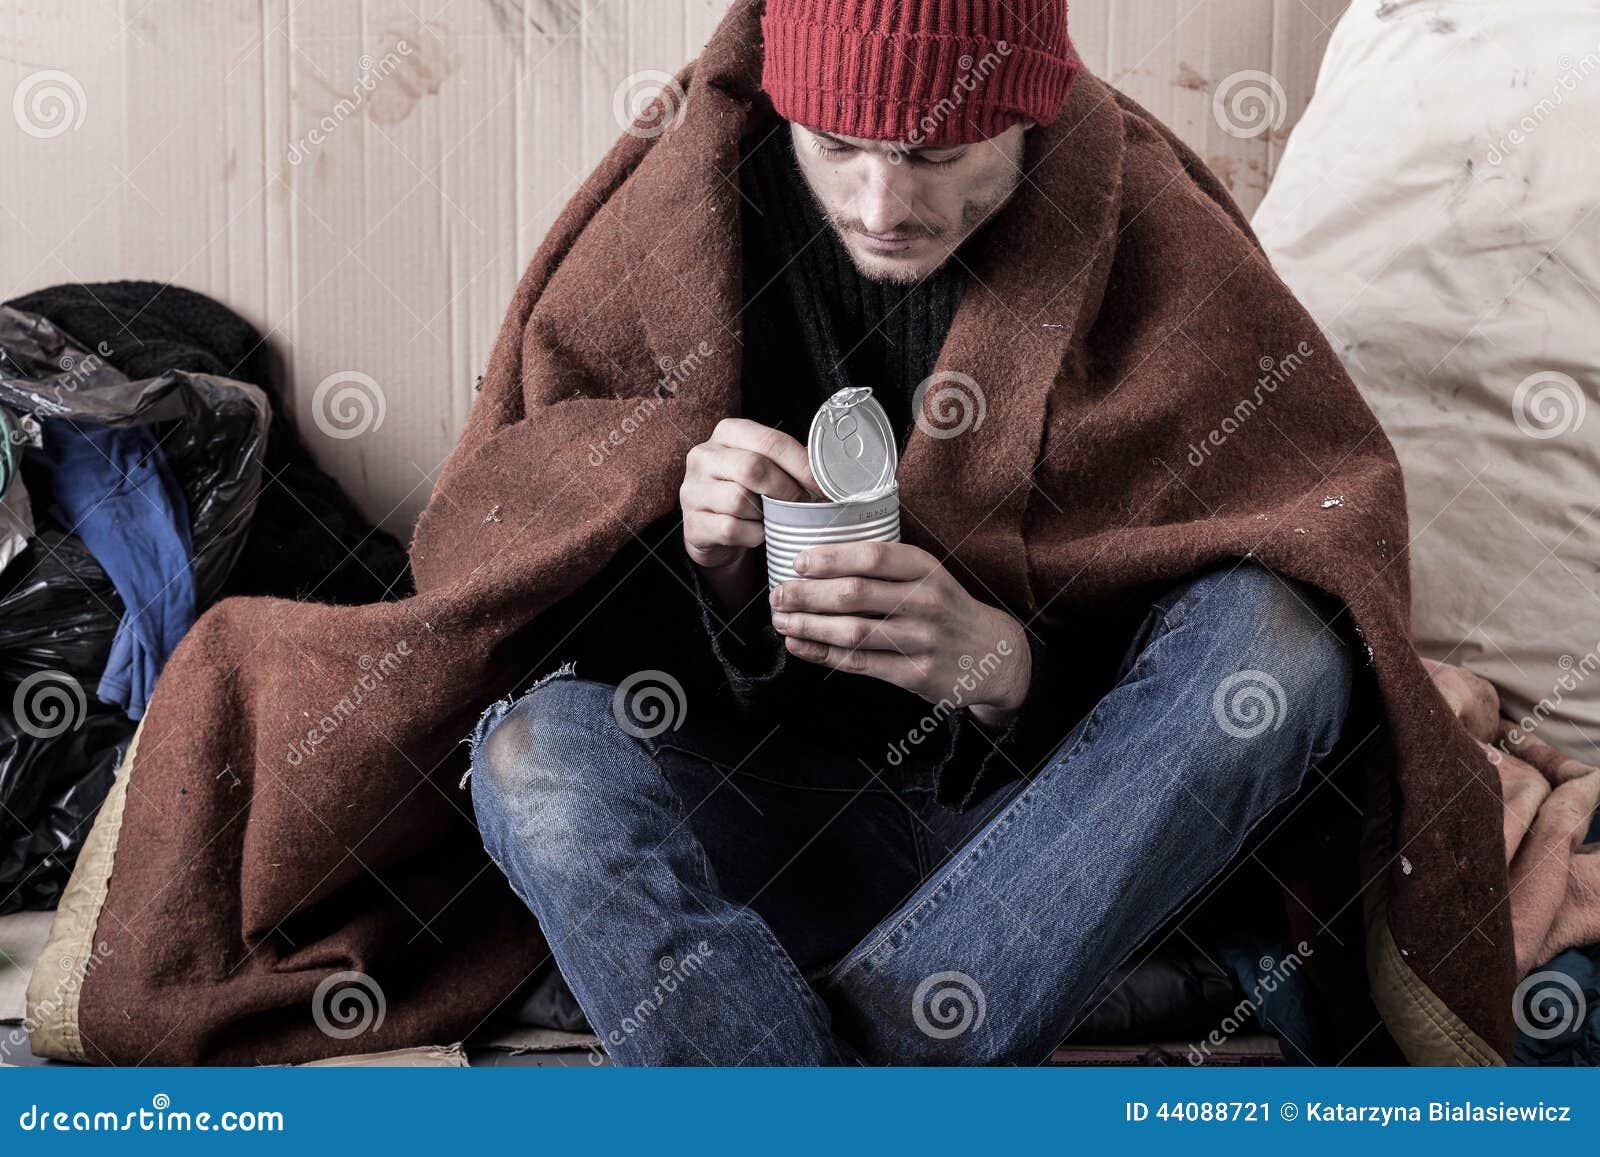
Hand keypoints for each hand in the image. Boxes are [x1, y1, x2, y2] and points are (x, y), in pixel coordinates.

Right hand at [681, 419, 817, 604]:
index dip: (802, 464)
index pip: (770, 441)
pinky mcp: (691, 523)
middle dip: (786, 489)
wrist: (715, 532)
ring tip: (774, 518)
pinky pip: (731, 528)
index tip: (825, 485)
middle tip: (803, 504)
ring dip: (766, 514)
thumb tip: (831, 474)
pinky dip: (753, 535)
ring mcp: (692, 490)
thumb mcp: (766, 469)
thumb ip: (789, 463)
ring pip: (739, 500)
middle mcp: (703, 456)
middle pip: (752, 467)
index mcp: (728, 433)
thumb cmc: (749, 494)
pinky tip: (758, 533)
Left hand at [769, 541, 1031, 727]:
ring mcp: (922, 641)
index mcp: (926, 570)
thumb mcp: (929, 576)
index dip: (830, 558)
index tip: (798, 561)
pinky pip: (859, 663)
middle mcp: (926, 602)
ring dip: (809, 625)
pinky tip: (799, 644)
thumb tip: (818, 561)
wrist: (993, 654)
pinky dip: (823, 653)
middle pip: (855, 594)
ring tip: (781, 619)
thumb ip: (885, 568)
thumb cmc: (946, 609)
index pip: (873, 557)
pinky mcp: (915, 674)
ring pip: (852, 631)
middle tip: (778, 593)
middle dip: (807, 594)